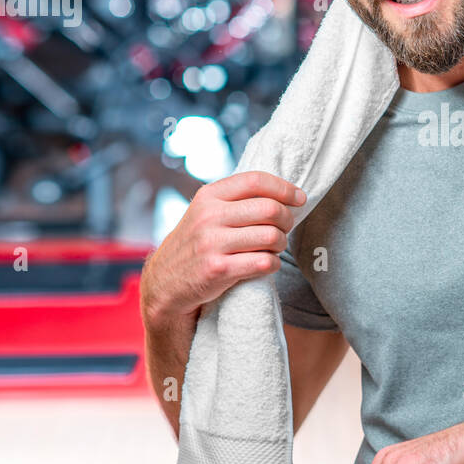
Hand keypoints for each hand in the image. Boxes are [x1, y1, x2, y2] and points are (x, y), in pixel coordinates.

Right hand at [140, 170, 305, 324]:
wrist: (164, 283)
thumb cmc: (197, 244)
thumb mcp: (206, 212)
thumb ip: (236, 199)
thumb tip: (285, 192)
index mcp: (209, 196)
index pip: (256, 181)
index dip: (284, 188)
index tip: (299, 198)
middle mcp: (209, 216)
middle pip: (270, 209)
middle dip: (287, 220)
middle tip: (285, 228)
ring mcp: (212, 244)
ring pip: (271, 237)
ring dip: (281, 244)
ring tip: (274, 247)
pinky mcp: (218, 270)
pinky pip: (264, 262)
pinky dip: (273, 264)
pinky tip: (266, 264)